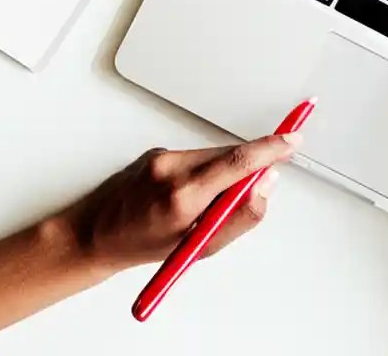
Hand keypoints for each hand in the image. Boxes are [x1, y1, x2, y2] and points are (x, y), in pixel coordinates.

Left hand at [60, 135, 300, 274]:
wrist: (94, 234)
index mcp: (183, 196)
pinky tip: (186, 196)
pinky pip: (195, 157)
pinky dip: (202, 174)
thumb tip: (265, 186)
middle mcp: (171, 169)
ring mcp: (161, 156)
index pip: (238, 162)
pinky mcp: (156, 152)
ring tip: (202, 206)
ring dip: (222, 175)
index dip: (271, 149)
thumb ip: (240, 217)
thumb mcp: (199, 248)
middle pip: (230, 155)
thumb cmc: (142, 246)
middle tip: (248, 193)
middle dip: (249, 169)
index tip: (293, 139)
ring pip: (214, 156)